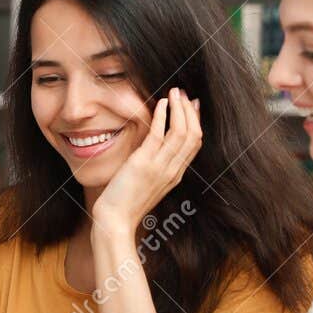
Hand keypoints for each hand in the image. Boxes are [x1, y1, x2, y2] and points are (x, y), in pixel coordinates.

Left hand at [90, 88, 201, 234]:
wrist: (115, 220)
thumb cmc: (126, 202)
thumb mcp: (148, 182)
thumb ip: (155, 165)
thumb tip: (154, 147)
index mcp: (175, 174)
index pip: (195, 143)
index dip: (196, 121)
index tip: (193, 105)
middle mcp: (172, 170)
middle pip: (193, 135)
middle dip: (191, 111)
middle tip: (185, 93)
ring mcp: (160, 167)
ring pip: (181, 132)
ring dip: (180, 108)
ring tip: (175, 92)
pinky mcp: (144, 164)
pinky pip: (159, 135)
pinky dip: (163, 116)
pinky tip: (161, 103)